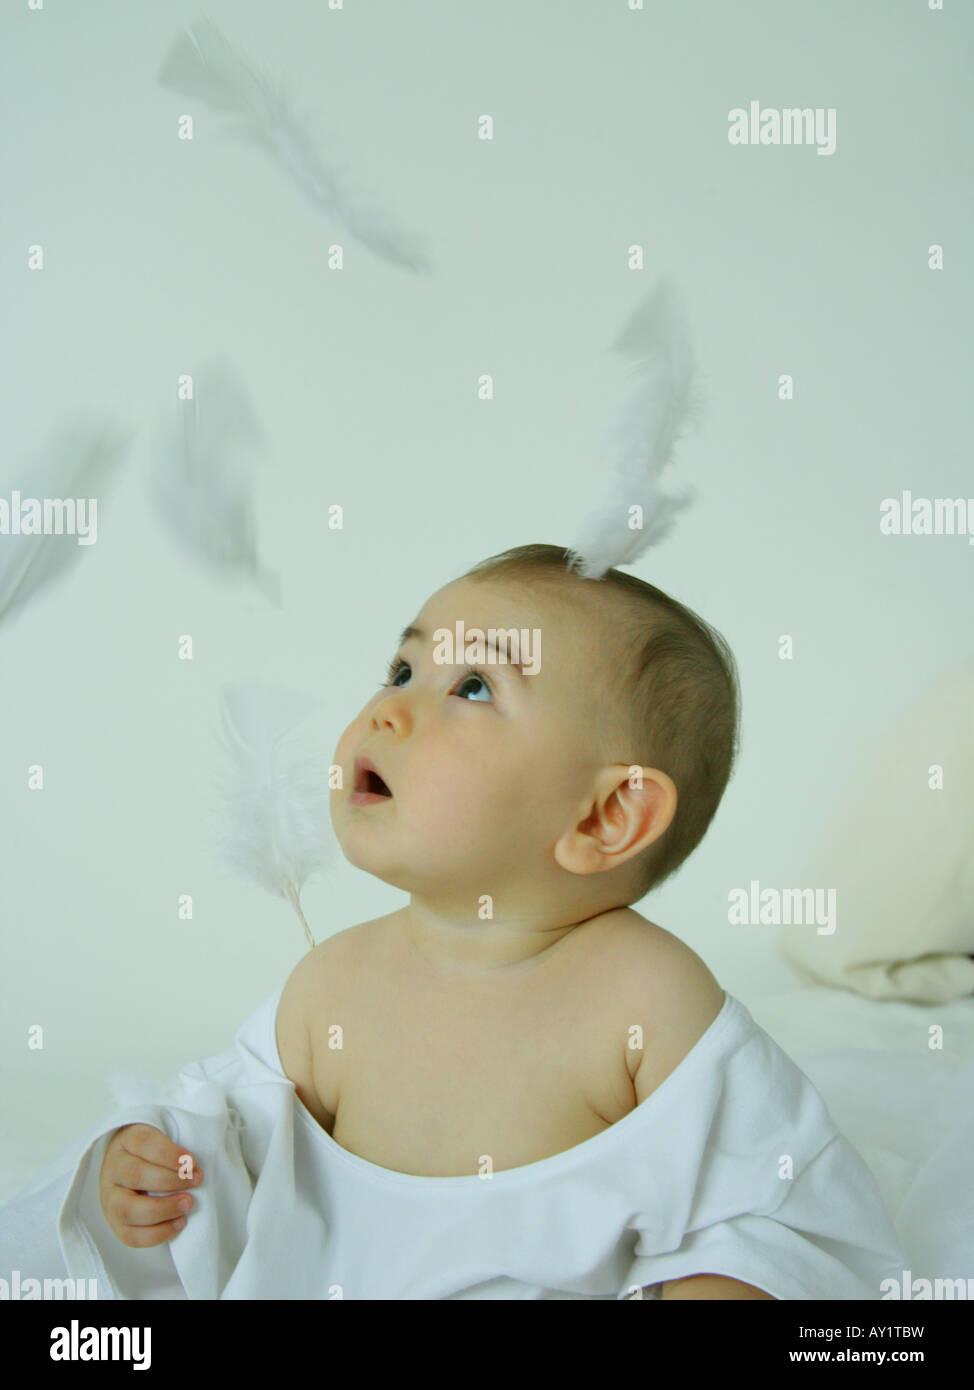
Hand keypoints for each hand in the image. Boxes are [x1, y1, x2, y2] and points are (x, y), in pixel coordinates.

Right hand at [98, 1123, 202, 1248]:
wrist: (130, 1169)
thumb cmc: (155, 1153)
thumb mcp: (164, 1136)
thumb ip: (177, 1146)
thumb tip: (195, 1164)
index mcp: (126, 1140)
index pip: (143, 1142)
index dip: (169, 1153)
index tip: (192, 1161)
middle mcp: (113, 1169)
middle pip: (135, 1175)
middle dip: (170, 1181)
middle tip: (196, 1181)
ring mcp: (109, 1198)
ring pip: (128, 1209)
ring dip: (163, 1209)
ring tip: (188, 1204)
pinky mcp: (114, 1224)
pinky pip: (130, 1236)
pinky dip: (157, 1233)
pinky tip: (179, 1223)